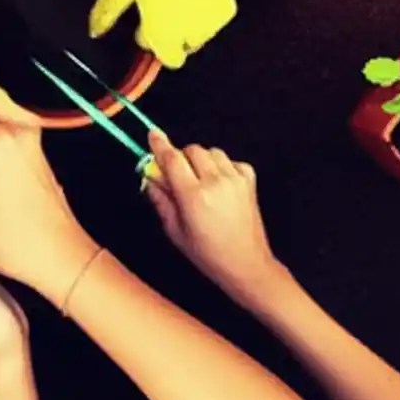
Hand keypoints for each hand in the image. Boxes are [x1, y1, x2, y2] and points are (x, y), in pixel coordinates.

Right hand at [145, 131, 290, 308]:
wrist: (246, 263)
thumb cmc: (208, 254)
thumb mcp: (174, 231)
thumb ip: (161, 200)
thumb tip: (150, 178)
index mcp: (194, 196)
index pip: (172, 159)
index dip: (160, 145)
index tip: (153, 135)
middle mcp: (215, 183)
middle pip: (191, 150)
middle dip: (181, 158)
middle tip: (177, 176)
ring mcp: (235, 179)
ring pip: (211, 152)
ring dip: (201, 161)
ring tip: (200, 182)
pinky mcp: (249, 181)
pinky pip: (230, 160)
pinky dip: (221, 167)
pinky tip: (218, 185)